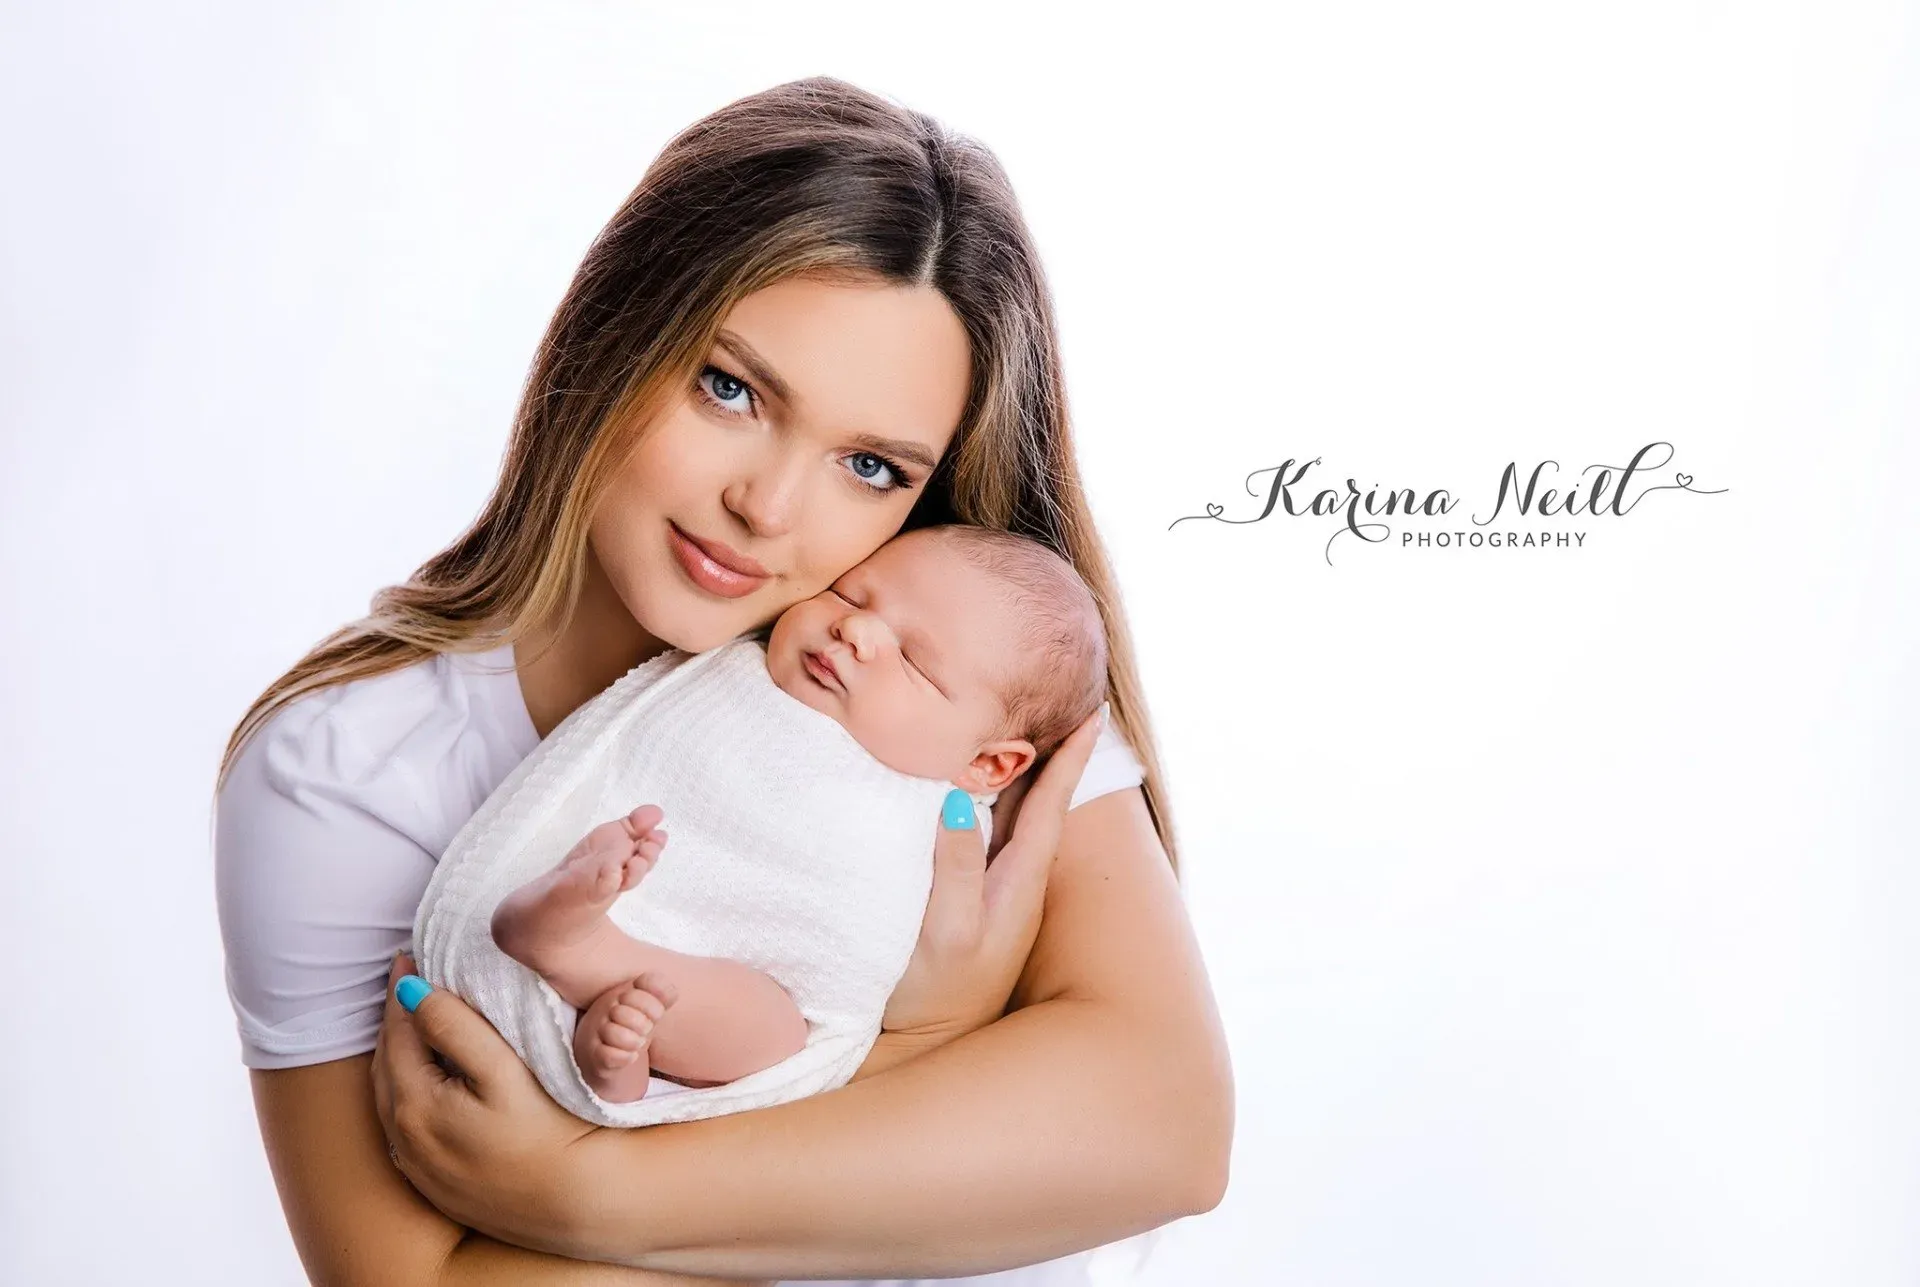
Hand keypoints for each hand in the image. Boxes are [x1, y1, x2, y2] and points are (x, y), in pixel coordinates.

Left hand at [371, 950, 602, 1254]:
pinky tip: (429, 1078)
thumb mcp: (503, 1069)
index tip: (410, 954)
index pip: (397, 1030)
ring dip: (399, 1054)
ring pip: (392, 1094)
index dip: (403, 988)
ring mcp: (417, 1164)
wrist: (577, 1201)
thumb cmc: (549, 1128)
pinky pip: (405, 1124)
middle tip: (411, 980)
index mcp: (414, 1104)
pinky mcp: (434, 1182)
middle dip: (396, 1019)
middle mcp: (404, 1138)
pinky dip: (408, 1089)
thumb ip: (455, 1026)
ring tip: (417, 1020)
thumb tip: (411, 991)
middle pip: (387, 1062)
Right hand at [880, 705, 1105, 1042]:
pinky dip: (994, 798)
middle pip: (1040, 800)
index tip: (1092, 711)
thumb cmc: (936, 995)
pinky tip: (979, 785)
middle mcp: (1017, 880)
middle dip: (1052, 750)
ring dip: (1025, 772)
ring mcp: (998, 892)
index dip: (1070, 756)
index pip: (1051, 802)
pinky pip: (992, 832)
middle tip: (1062, 698)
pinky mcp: (974, 901)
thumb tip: (959, 802)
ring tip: (1030, 726)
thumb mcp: (945, 933)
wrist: (928, 1048)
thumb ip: (954, 870)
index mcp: (1019, 880)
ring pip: (1018, 815)